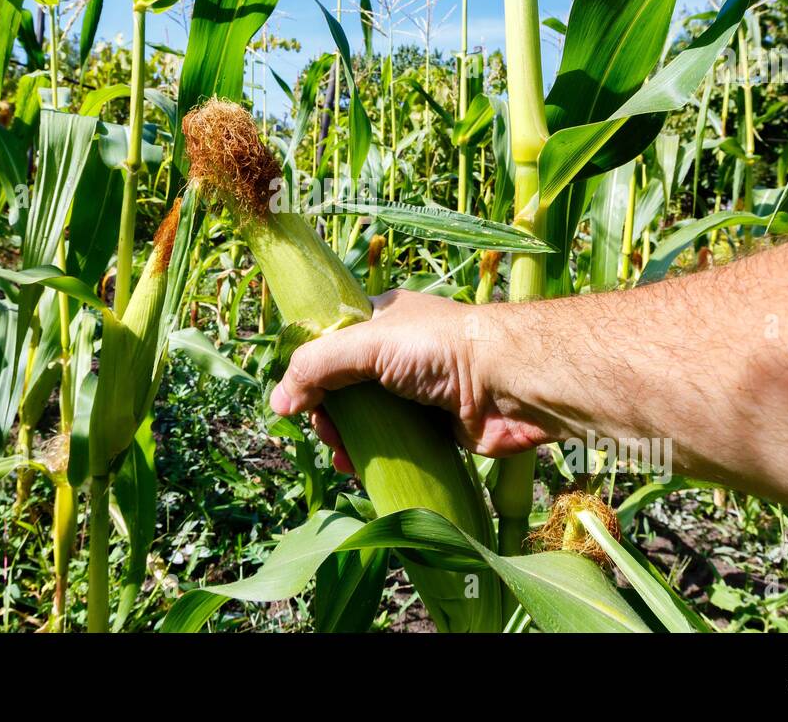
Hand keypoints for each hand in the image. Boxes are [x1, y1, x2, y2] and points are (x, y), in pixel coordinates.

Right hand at [268, 289, 549, 472]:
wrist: (510, 383)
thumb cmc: (440, 349)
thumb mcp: (367, 344)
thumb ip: (316, 367)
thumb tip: (278, 404)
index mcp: (382, 319)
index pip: (331, 343)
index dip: (311, 370)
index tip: (298, 399)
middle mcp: (398, 352)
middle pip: (344, 387)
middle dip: (327, 413)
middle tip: (326, 432)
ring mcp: (416, 391)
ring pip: (366, 419)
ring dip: (346, 439)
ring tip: (342, 455)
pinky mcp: (433, 426)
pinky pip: (392, 444)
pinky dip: (372, 457)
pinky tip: (360, 467)